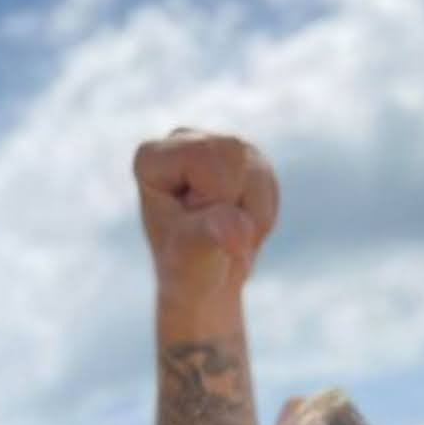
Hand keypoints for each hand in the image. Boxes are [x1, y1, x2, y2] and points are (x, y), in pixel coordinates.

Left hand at [134, 129, 278, 303]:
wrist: (206, 283)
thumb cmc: (189, 271)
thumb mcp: (193, 258)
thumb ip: (210, 236)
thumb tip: (239, 228)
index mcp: (153, 158)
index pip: (205, 158)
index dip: (214, 198)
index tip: (193, 222)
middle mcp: (179, 141)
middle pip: (235, 154)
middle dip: (237, 204)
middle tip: (216, 229)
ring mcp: (212, 146)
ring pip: (258, 170)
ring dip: (254, 215)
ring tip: (228, 233)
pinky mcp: (241, 159)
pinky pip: (270, 182)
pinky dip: (263, 214)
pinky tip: (241, 226)